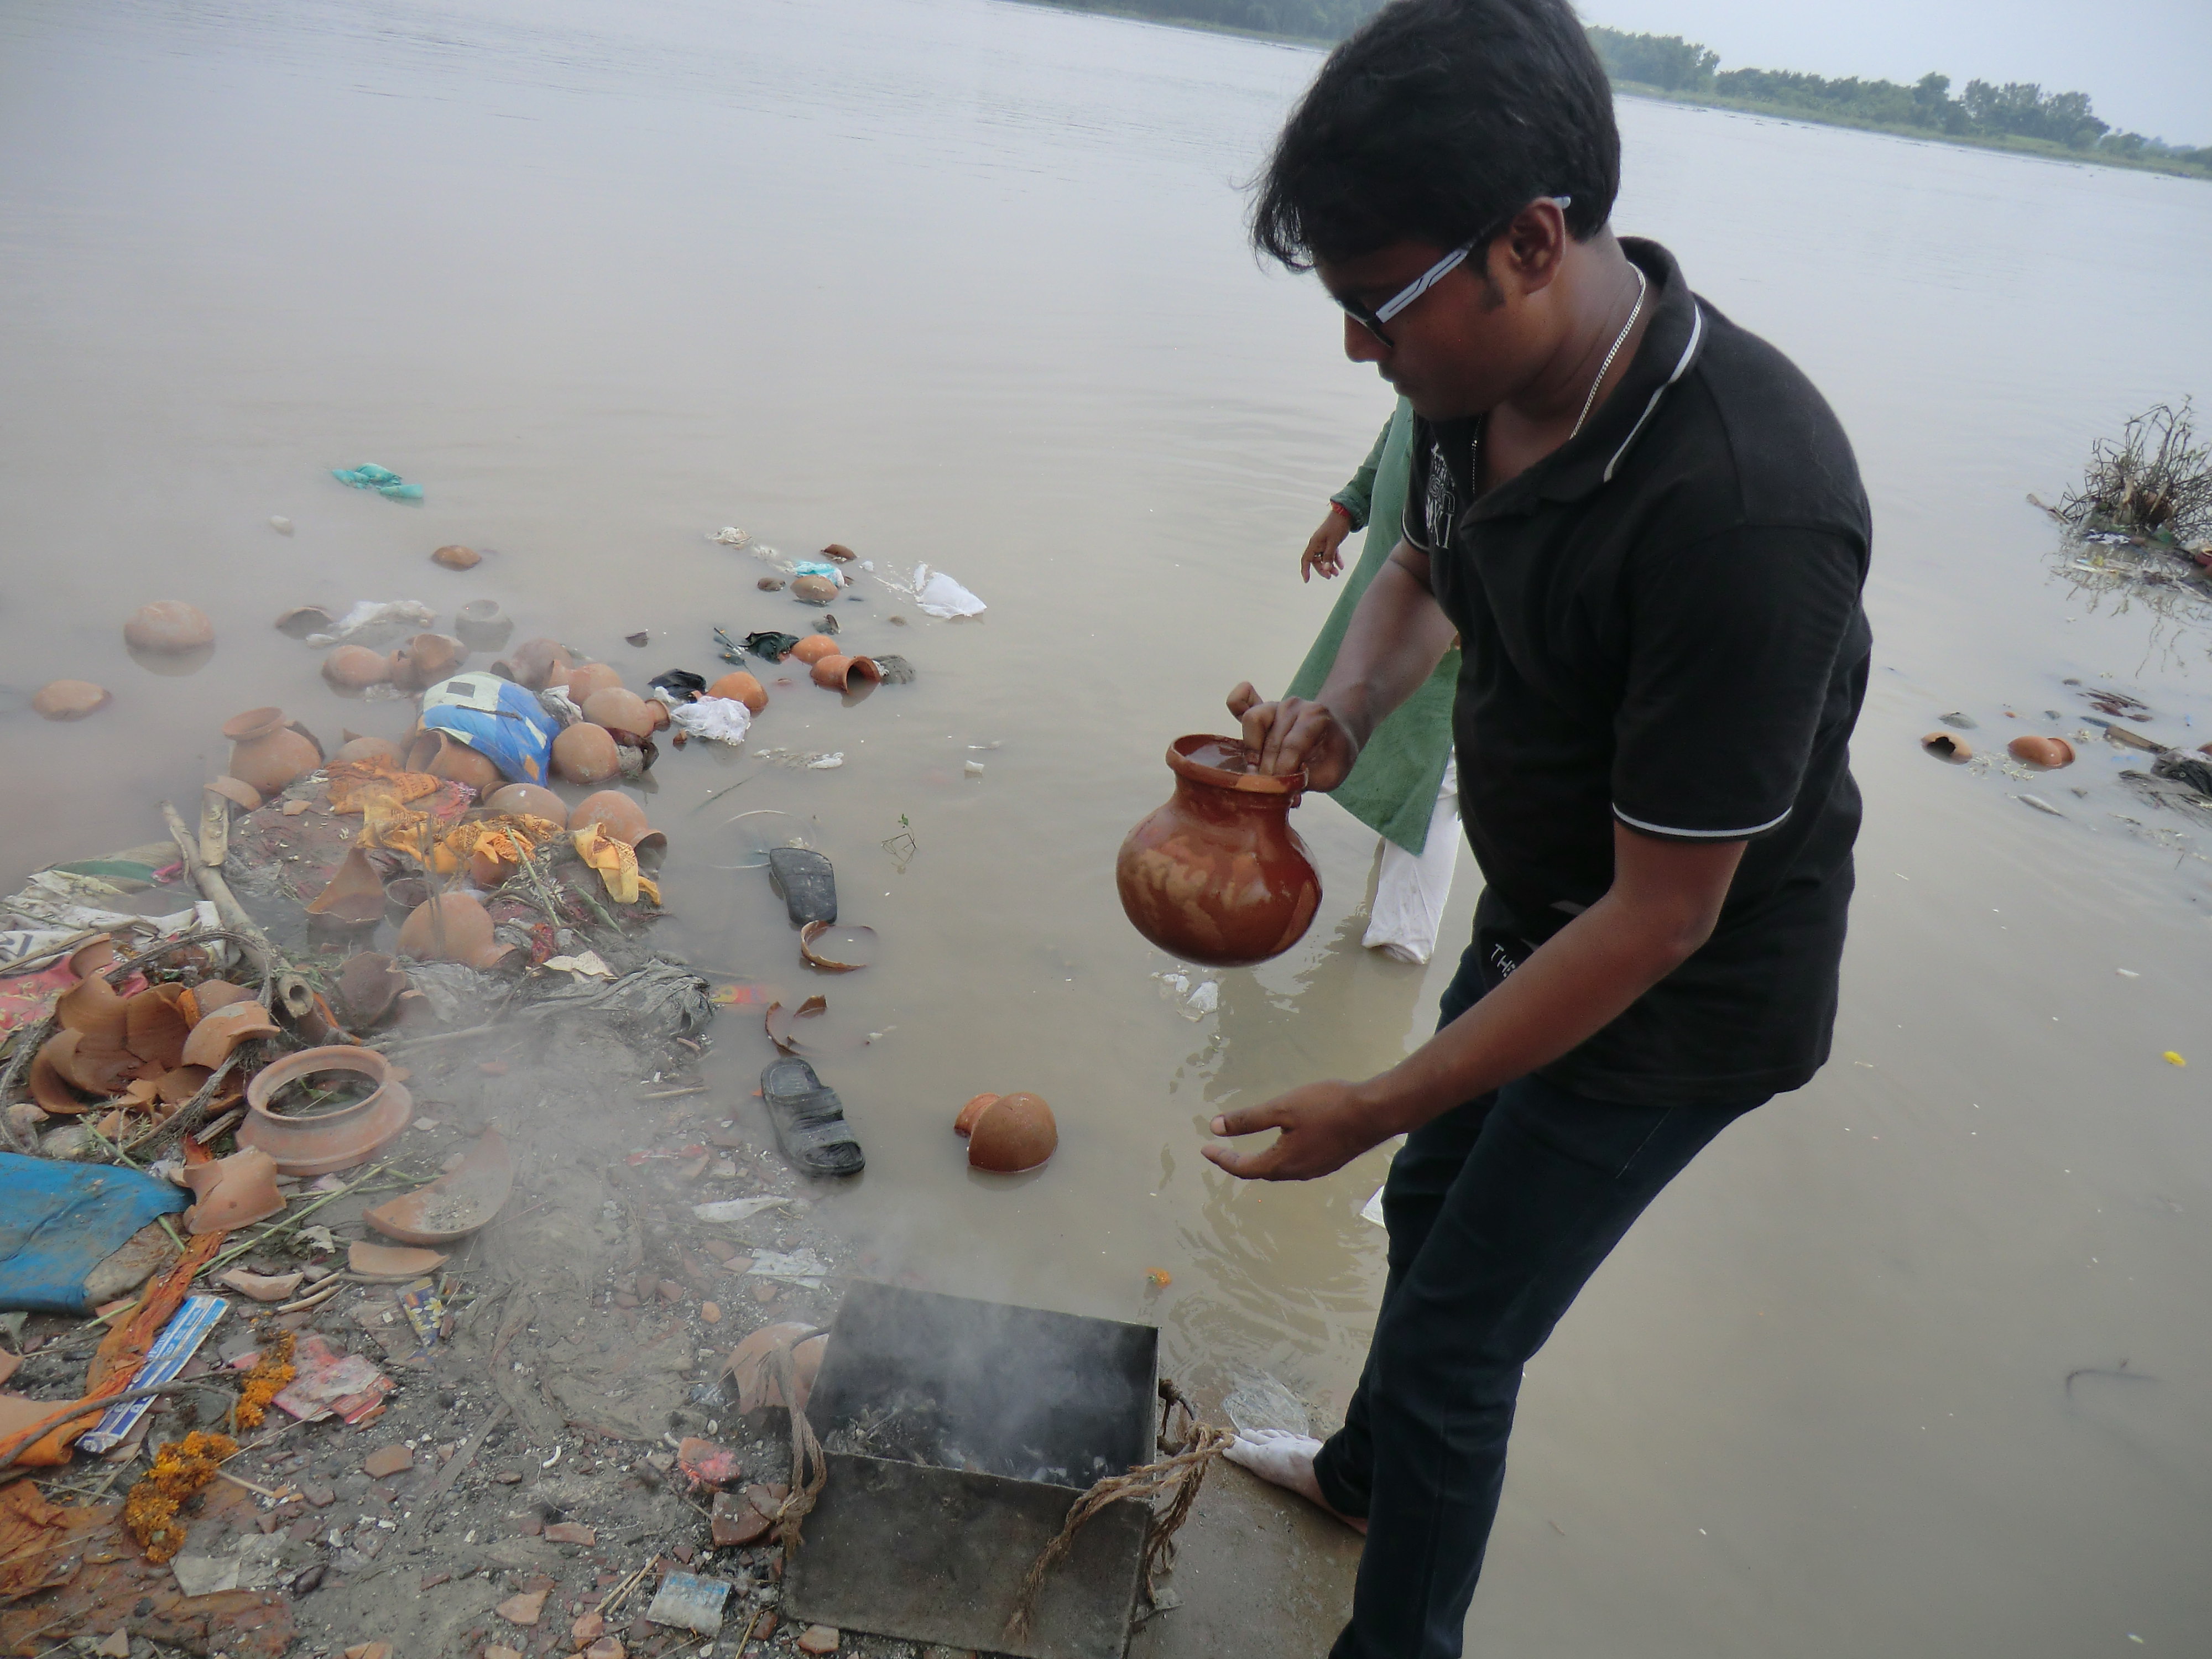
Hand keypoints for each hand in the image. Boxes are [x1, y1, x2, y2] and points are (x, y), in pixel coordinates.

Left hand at [1203, 1079, 1386, 1180]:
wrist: (1374, 1113)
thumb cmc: (1326, 1107)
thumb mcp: (1282, 1108)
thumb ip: (1249, 1120)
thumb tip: (1215, 1127)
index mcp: (1282, 1162)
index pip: (1243, 1167)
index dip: (1222, 1158)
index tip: (1205, 1148)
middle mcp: (1298, 1172)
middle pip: (1261, 1171)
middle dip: (1239, 1161)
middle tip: (1222, 1150)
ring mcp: (1316, 1169)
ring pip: (1280, 1169)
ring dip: (1261, 1160)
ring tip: (1250, 1147)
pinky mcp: (1330, 1161)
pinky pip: (1297, 1164)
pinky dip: (1281, 1156)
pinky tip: (1285, 1143)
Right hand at [1226, 683, 1358, 788]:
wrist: (1335, 734)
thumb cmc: (1334, 755)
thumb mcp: (1332, 773)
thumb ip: (1307, 780)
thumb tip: (1279, 790)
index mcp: (1316, 716)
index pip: (1292, 745)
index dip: (1283, 771)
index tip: (1279, 790)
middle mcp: (1294, 705)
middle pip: (1271, 740)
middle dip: (1269, 769)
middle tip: (1270, 789)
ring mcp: (1276, 704)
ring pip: (1253, 722)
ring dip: (1253, 752)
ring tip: (1260, 771)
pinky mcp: (1261, 710)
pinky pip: (1240, 704)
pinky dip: (1235, 706)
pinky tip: (1241, 727)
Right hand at [1301, 510, 1350, 582]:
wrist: (1345, 514)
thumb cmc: (1337, 526)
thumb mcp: (1333, 542)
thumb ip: (1329, 556)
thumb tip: (1326, 569)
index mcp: (1314, 543)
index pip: (1306, 559)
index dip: (1305, 570)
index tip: (1306, 580)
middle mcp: (1317, 544)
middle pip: (1316, 561)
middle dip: (1322, 570)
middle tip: (1330, 577)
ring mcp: (1324, 543)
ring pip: (1324, 558)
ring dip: (1330, 566)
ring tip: (1337, 573)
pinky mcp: (1331, 542)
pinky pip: (1331, 553)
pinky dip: (1335, 560)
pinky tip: (1341, 566)